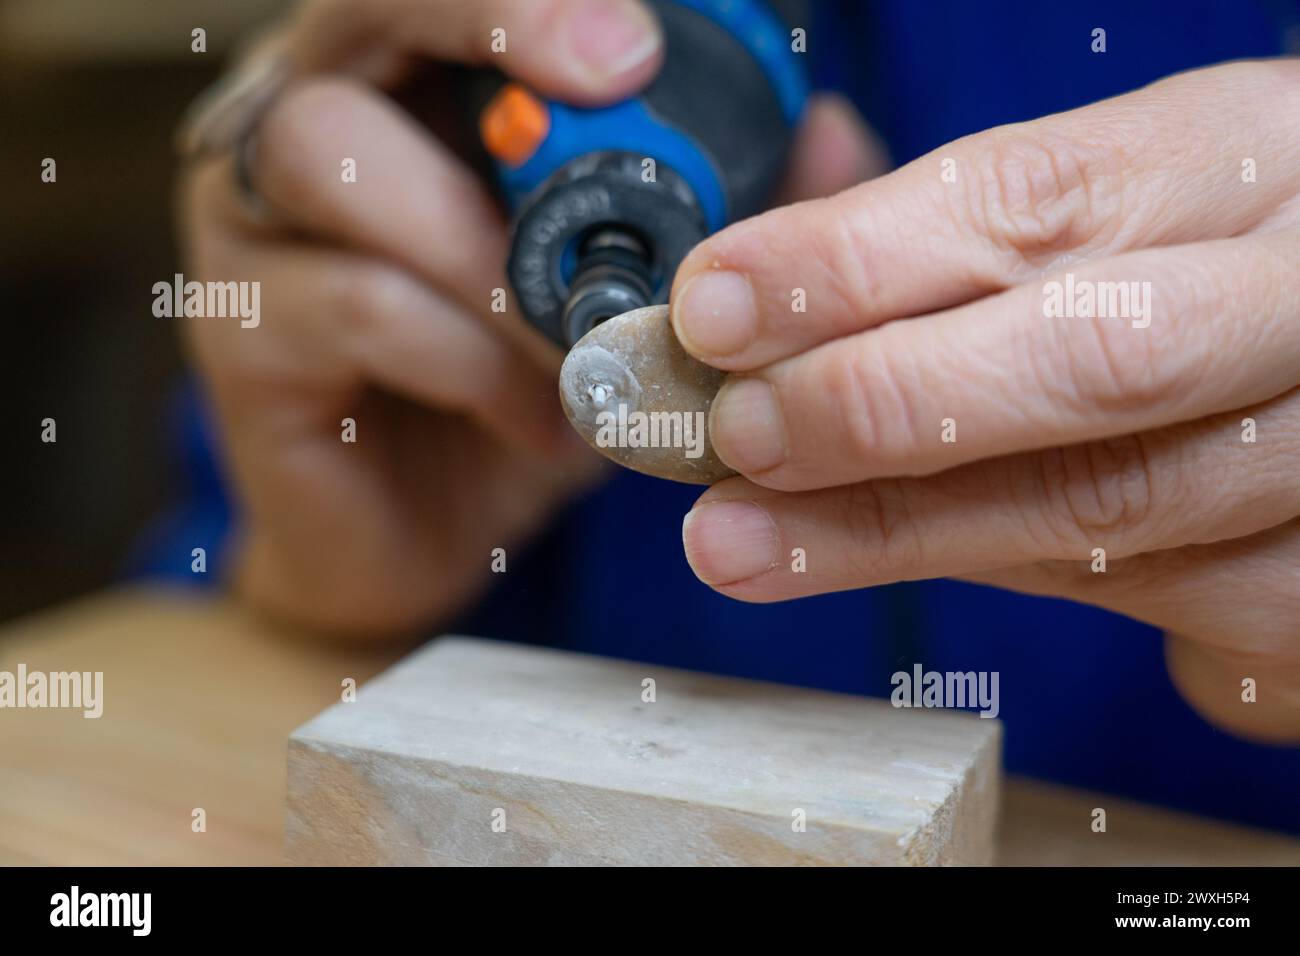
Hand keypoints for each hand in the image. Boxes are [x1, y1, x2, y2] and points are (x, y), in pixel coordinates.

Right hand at [181, 0, 881, 635]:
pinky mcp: (239, 336)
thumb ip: (731, 211)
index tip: (636, 44)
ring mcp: (250, 228)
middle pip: (359, 13)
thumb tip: (831, 133)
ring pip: (337, 159)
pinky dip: (470, 357)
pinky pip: (353, 303)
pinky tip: (534, 417)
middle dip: (495, 30)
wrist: (424, 538)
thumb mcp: (638, 298)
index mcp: (403, 91)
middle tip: (617, 79)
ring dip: (491, 246)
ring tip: (581, 342)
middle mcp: (305, 126)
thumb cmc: (526, 398)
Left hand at [675, 61, 1299, 740]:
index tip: (716, 307)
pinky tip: (869, 557)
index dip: (852, 263)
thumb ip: (948, 233)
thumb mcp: (1114, 202)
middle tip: (735, 430)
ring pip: (1101, 504)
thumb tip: (748, 278)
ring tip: (739, 537)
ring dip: (887, 528)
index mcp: (1250, 156)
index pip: (1033, 202)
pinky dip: (980, 569)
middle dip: (880, 402)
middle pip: (1094, 358)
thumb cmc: (1202, 268)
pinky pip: (1131, 591)